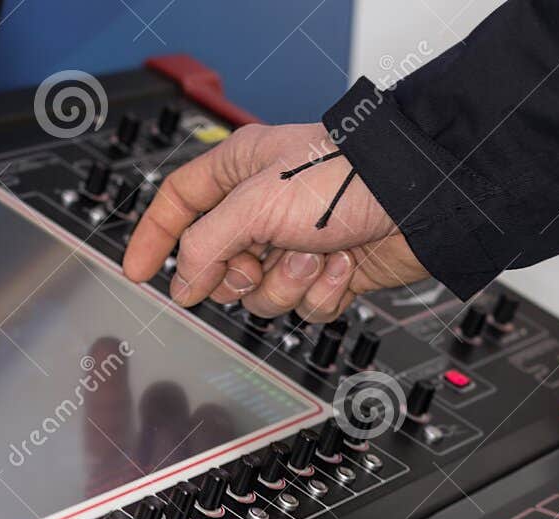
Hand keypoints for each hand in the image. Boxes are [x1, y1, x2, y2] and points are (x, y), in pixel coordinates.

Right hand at [122, 122, 427, 321]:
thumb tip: (181, 282)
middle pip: (218, 265)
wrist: (421, 201)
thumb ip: (205, 245)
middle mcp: (265, 209)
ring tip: (316, 255)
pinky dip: (324, 293)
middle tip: (256, 263)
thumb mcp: (256, 204)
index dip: (153, 238)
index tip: (137, 273)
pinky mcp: (329, 275)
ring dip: (289, 282)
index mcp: (239, 171)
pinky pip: (305, 307)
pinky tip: (344, 265)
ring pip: (261, 295)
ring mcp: (296, 244)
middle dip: (239, 275)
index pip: (177, 204)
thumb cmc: (346, 178)